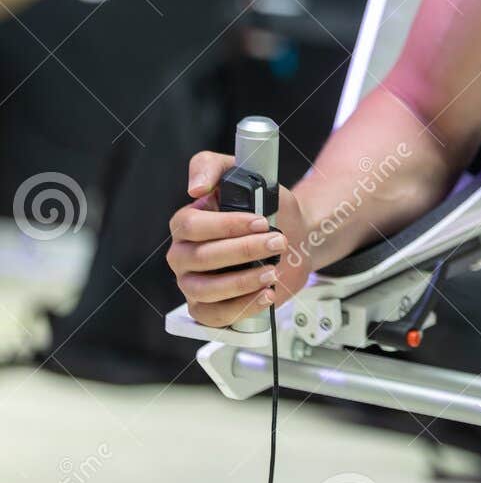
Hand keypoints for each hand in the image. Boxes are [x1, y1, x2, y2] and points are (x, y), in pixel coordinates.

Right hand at [166, 151, 310, 327]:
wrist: (295, 235)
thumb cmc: (267, 207)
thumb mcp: (246, 174)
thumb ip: (213, 167)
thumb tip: (194, 186)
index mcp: (186, 223)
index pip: (191, 226)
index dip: (226, 225)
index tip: (260, 222)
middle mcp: (183, 255)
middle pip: (201, 258)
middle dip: (244, 250)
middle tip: (277, 242)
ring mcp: (192, 284)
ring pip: (204, 290)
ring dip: (241, 282)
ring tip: (272, 271)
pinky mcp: (208, 307)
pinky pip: (214, 316)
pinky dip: (241, 308)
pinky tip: (265, 294)